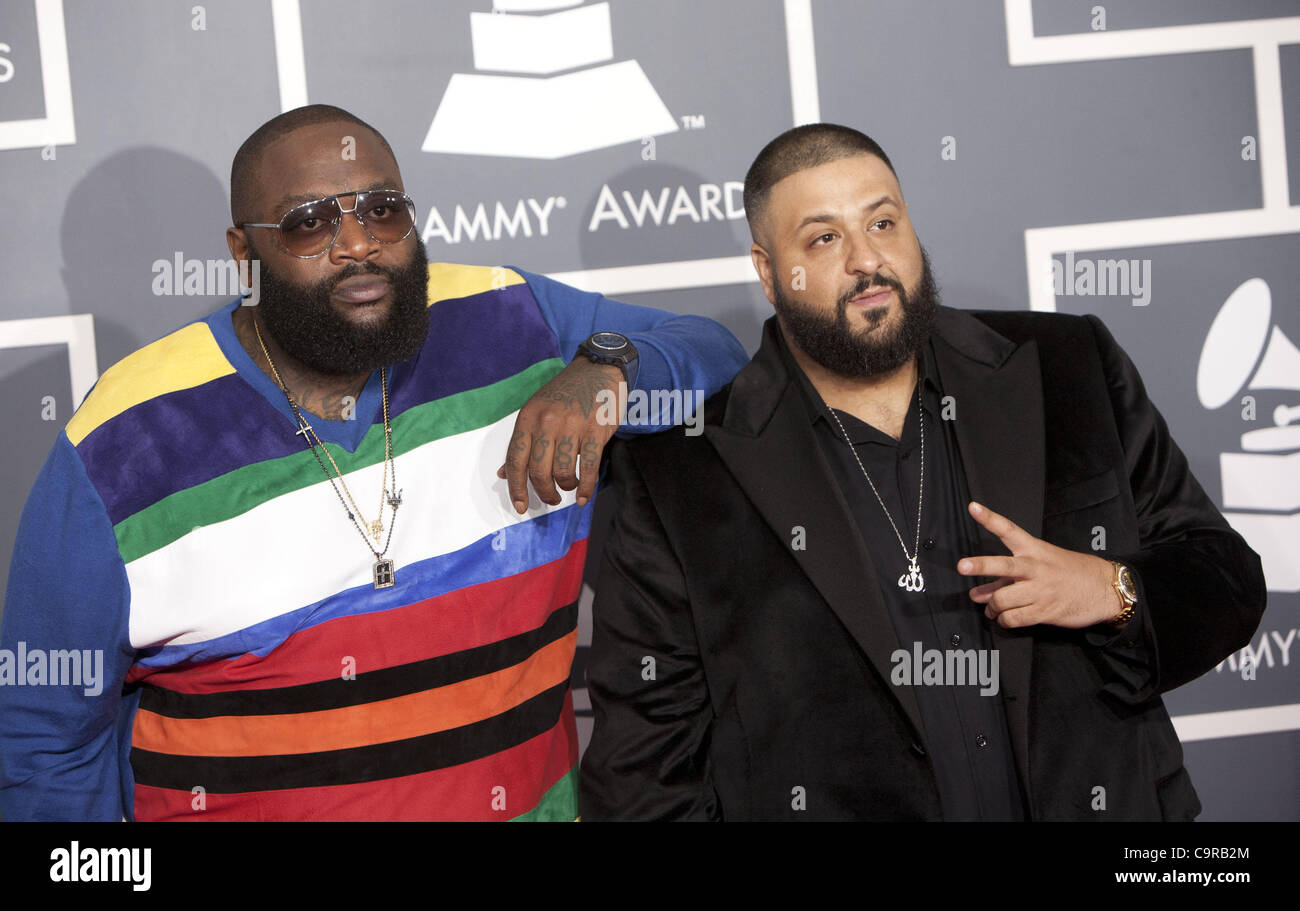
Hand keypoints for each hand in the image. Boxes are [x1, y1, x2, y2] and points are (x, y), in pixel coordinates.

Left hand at [497, 359, 624, 513]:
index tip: (520, 506)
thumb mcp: (537, 411)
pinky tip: (584, 494)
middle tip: (551, 499)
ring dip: (565, 487)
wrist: (598, 370)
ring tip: (568, 487)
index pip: (515, 460)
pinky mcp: (596, 430)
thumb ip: (522, 443)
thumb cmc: (565, 394)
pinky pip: (589, 467)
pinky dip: (586, 487)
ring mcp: (572, 425)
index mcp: (528, 418)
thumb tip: (505, 474)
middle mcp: (547, 422)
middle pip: (538, 471)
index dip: (516, 488)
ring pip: (562, 471)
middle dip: (544, 492)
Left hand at [957, 501, 1120, 629]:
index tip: (972, 507)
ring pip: (1002, 599)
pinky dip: (1004, 621)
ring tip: (992, 609)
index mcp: (1034, 550)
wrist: (1103, 589)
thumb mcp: (1038, 567)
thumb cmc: (1067, 573)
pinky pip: (1013, 619)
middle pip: (1004, 565)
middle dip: (982, 565)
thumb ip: (1003, 580)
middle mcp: (1035, 568)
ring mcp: (1040, 590)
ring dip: (991, 608)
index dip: (989, 519)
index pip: (1008, 530)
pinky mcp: (1045, 611)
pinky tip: (1004, 618)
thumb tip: (975, 593)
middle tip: (962, 565)